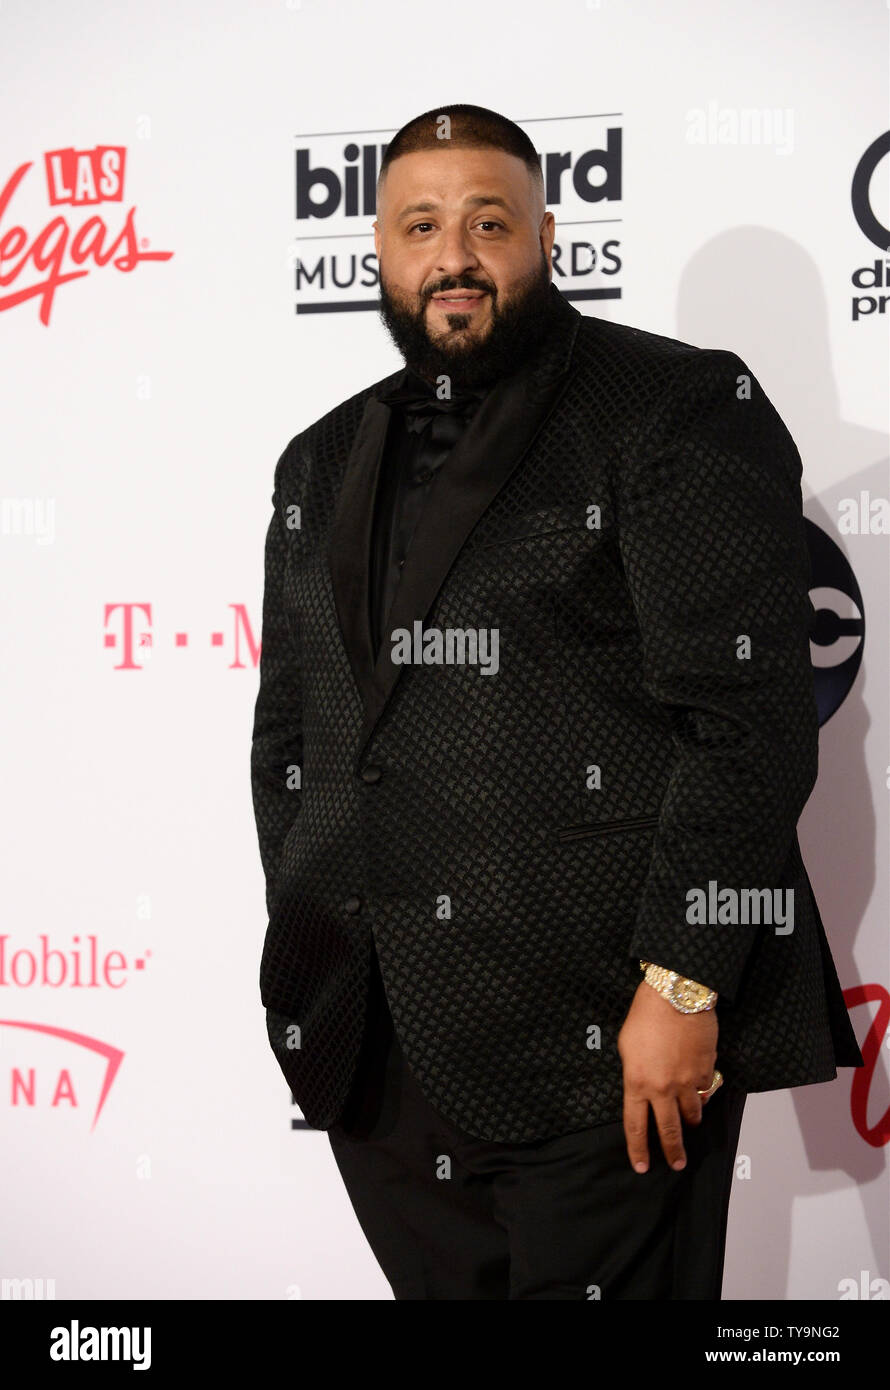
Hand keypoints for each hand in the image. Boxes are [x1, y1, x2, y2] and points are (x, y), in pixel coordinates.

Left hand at [617, 980, 718, 1173]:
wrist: (675, 996)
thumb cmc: (646, 1015)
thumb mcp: (627, 1046)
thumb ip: (634, 1073)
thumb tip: (642, 1087)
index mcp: (636, 1083)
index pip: (635, 1126)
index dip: (638, 1150)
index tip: (642, 1166)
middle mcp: (662, 1088)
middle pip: (669, 1130)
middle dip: (674, 1151)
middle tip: (678, 1165)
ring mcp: (687, 1082)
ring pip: (693, 1113)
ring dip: (692, 1120)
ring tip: (692, 1123)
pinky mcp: (706, 1071)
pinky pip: (706, 1090)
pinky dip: (703, 1091)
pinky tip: (700, 1085)